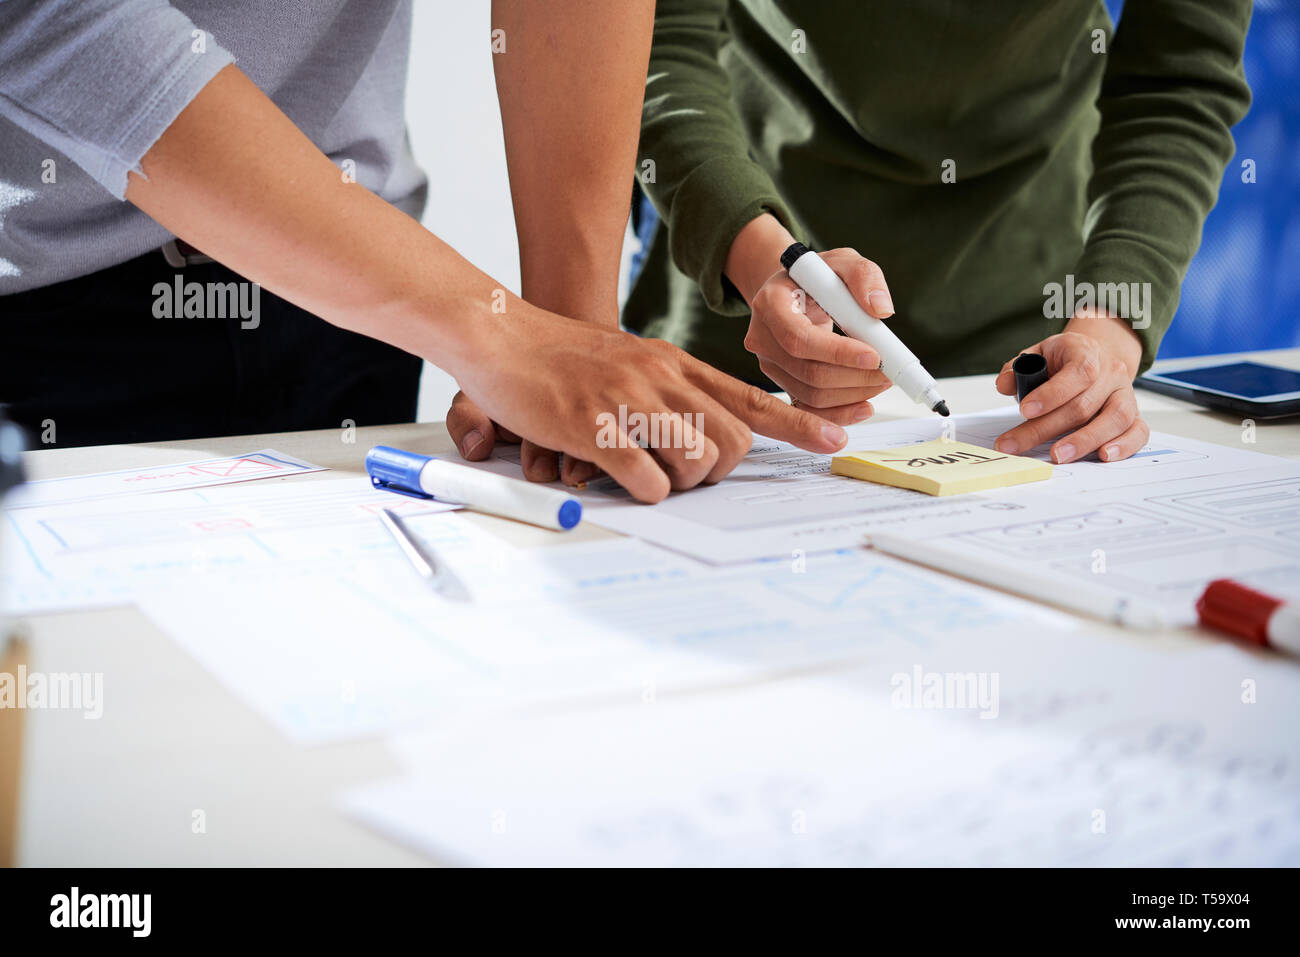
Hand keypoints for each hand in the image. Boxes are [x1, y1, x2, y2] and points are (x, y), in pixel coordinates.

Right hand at [452, 307, 848, 502]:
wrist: (501, 335)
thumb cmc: (561, 356)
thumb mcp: (629, 361)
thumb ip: (668, 389)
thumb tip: (701, 431)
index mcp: (674, 364)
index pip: (750, 397)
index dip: (796, 424)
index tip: (835, 439)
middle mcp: (662, 379)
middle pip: (733, 440)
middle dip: (720, 470)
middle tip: (684, 472)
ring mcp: (629, 402)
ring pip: (697, 461)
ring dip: (681, 482)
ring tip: (647, 472)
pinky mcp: (595, 428)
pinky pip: (647, 479)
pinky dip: (646, 491)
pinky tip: (624, 478)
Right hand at [726, 216, 891, 424]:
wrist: (795, 292)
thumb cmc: (817, 278)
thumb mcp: (842, 262)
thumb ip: (863, 276)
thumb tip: (880, 308)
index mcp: (770, 304)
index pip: (798, 338)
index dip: (838, 353)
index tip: (874, 356)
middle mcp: (763, 338)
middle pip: (807, 372)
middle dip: (854, 377)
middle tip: (888, 372)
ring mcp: (770, 365)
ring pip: (812, 395)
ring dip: (853, 394)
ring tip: (881, 382)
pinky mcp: (782, 382)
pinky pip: (810, 409)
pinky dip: (840, 413)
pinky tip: (864, 405)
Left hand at [994, 313, 1147, 463]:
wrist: (1098, 357)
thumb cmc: (1063, 361)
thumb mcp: (1037, 355)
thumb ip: (1017, 369)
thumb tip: (1004, 384)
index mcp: (1086, 352)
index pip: (1077, 372)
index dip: (1052, 393)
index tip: (1025, 410)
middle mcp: (1111, 373)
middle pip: (1084, 404)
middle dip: (1046, 428)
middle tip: (1017, 445)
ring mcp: (1125, 394)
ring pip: (1114, 419)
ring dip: (1085, 440)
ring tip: (1057, 455)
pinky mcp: (1134, 415)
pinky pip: (1138, 431)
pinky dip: (1124, 446)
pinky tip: (1103, 456)